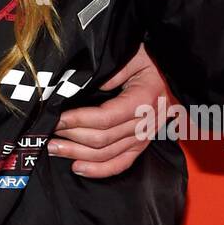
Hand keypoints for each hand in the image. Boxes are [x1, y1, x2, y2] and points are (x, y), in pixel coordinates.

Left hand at [48, 43, 169, 177]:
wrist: (176, 70)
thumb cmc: (153, 59)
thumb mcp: (135, 54)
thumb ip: (115, 70)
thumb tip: (92, 86)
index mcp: (143, 100)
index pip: (106, 117)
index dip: (79, 120)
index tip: (56, 118)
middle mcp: (146, 123)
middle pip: (104, 139)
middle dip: (72, 137)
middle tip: (47, 133)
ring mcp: (145, 136)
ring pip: (108, 154)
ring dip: (78, 154)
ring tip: (54, 148)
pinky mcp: (142, 143)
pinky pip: (122, 163)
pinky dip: (100, 170)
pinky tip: (78, 168)